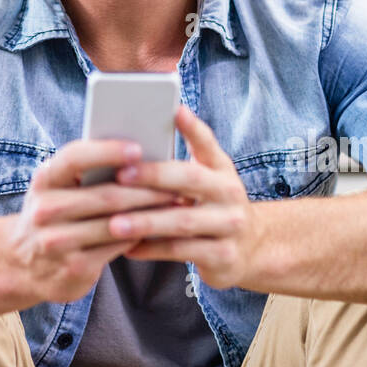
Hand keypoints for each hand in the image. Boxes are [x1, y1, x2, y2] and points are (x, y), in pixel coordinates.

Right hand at [5, 138, 176, 305]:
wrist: (20, 263)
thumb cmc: (53, 213)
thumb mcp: (57, 187)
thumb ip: (86, 172)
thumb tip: (139, 155)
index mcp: (44, 180)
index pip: (75, 158)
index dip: (108, 151)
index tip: (139, 148)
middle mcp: (45, 210)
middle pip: (105, 195)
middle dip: (146, 188)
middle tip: (176, 182)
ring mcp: (57, 242)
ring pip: (115, 224)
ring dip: (150, 213)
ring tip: (175, 204)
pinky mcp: (73, 268)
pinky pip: (116, 248)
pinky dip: (140, 236)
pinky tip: (158, 228)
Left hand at [107, 106, 259, 289]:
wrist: (252, 248)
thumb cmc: (215, 205)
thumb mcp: (210, 177)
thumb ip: (184, 158)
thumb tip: (151, 128)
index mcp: (222, 169)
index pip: (207, 143)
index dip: (192, 127)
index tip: (174, 110)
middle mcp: (230, 194)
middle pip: (191, 179)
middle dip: (153, 176)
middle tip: (120, 176)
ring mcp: (230, 226)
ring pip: (182, 221)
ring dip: (146, 222)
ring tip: (114, 223)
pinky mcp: (224, 256)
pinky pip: (181, 251)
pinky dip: (152, 249)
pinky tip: (127, 248)